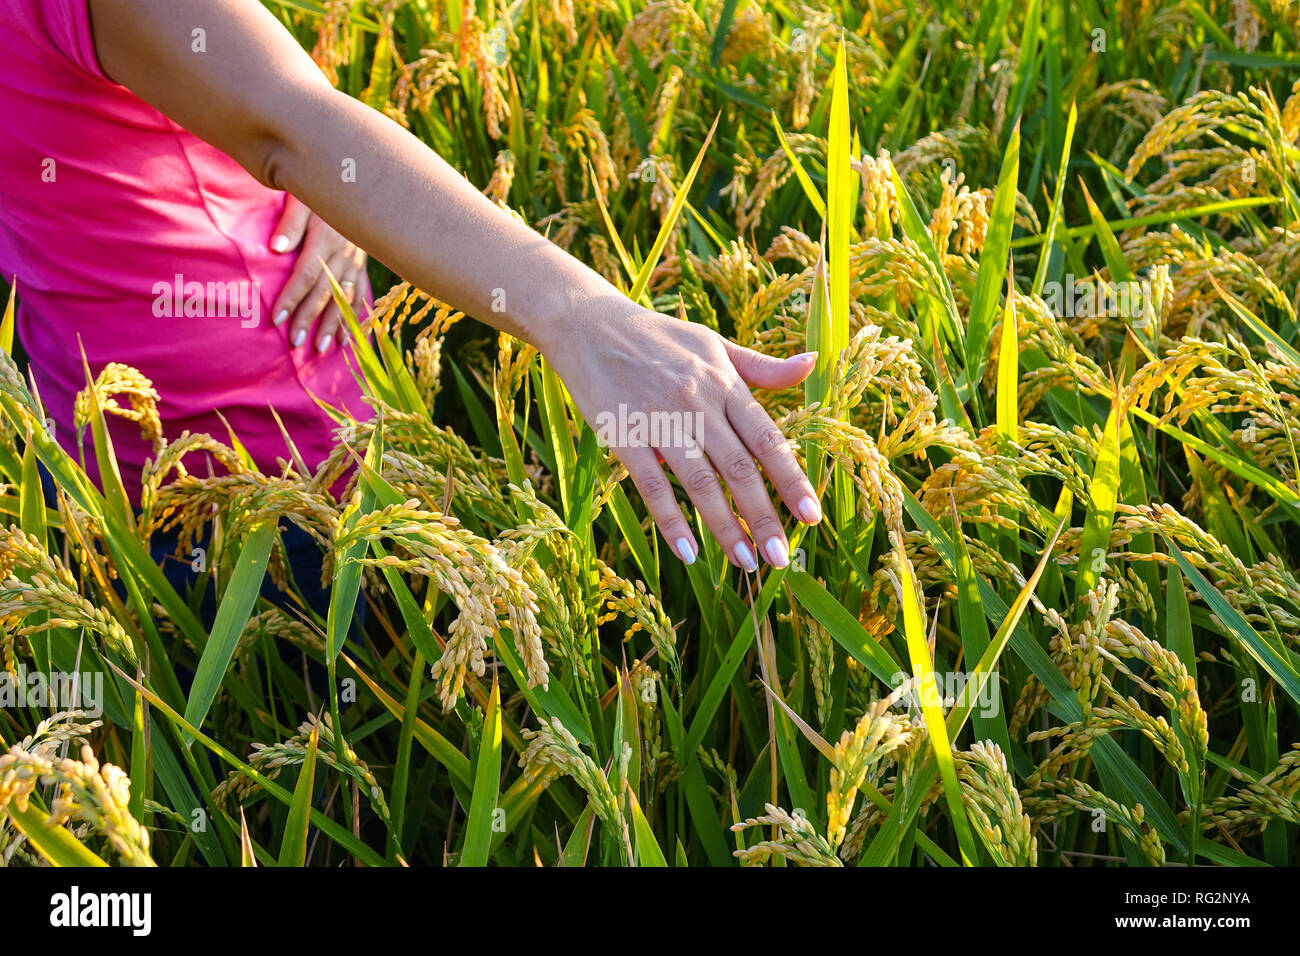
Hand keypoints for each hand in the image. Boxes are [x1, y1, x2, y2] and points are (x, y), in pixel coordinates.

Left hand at [268, 195, 367, 352]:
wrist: (358, 183)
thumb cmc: (321, 187)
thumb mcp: (302, 195)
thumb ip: (290, 222)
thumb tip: (276, 249)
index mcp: (325, 238)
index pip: (306, 275)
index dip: (291, 298)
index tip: (277, 319)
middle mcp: (343, 253)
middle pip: (325, 292)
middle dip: (310, 319)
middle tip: (297, 343)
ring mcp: (356, 261)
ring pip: (345, 297)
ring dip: (333, 324)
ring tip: (321, 348)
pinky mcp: (362, 264)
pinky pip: (360, 294)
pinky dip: (354, 317)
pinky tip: (347, 337)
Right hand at [545, 298, 822, 570]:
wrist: (588, 325)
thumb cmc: (657, 337)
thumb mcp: (713, 343)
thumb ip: (761, 366)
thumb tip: (810, 366)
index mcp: (723, 382)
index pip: (766, 438)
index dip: (790, 479)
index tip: (811, 516)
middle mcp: (697, 403)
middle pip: (738, 468)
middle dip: (763, 516)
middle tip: (782, 558)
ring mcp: (660, 421)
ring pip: (700, 482)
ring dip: (724, 527)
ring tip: (746, 562)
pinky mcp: (624, 436)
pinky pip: (651, 485)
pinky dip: (670, 520)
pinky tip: (688, 552)